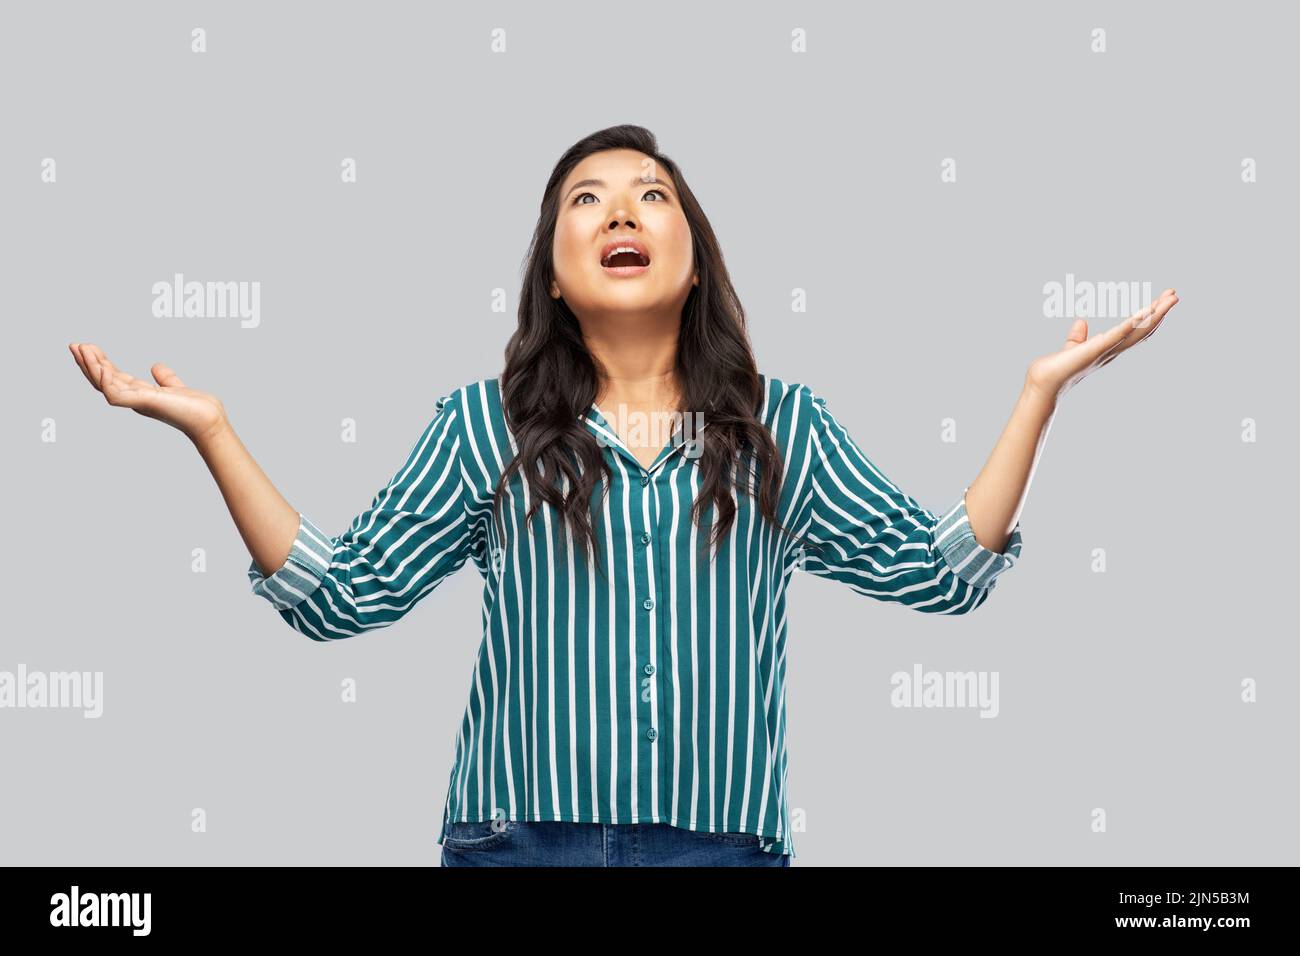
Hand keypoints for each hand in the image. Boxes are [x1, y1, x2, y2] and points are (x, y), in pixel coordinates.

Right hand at [68, 342, 227, 444]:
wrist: (211, 420)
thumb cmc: (198, 408)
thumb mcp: (176, 387)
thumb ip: (166, 379)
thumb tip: (156, 366)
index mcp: (140, 394)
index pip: (113, 377)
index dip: (99, 363)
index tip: (88, 347)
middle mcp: (135, 399)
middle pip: (103, 380)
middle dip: (87, 363)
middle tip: (74, 345)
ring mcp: (137, 402)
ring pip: (104, 385)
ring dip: (91, 367)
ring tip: (82, 349)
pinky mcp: (143, 403)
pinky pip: (115, 394)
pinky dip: (105, 381)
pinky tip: (99, 366)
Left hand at [1025, 288, 1178, 402]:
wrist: (1043, 382)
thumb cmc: (1057, 368)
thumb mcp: (1072, 347)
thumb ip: (1078, 336)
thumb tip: (1081, 321)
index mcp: (1109, 348)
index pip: (1136, 330)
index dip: (1151, 316)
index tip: (1163, 299)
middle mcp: (1112, 350)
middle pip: (1143, 330)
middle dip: (1160, 312)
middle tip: (1174, 294)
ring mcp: (1106, 350)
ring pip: (1137, 331)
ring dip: (1155, 314)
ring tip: (1169, 298)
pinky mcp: (1096, 349)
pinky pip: (1118, 335)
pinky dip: (1131, 324)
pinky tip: (1143, 312)